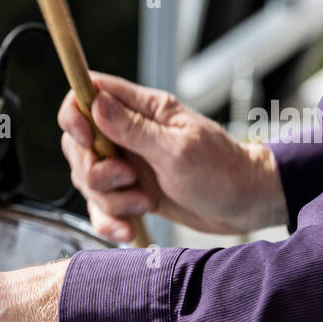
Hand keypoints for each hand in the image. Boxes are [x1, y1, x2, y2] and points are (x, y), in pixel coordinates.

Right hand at [59, 73, 287, 241]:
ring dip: (109, 200)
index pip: (89, 93)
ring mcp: (128, 164)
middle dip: (94, 170)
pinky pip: (101, 207)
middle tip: (127, 179)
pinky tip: (129, 228)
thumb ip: (133, 129)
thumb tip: (96, 103)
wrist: (246, 205)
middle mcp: (130, 134)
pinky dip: (110, 221)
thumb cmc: (223, 171)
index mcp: (144, 109)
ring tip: (144, 203)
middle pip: (78, 144)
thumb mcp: (177, 150)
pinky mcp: (130, 192)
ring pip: (88, 180)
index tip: (88, 140)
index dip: (76, 115)